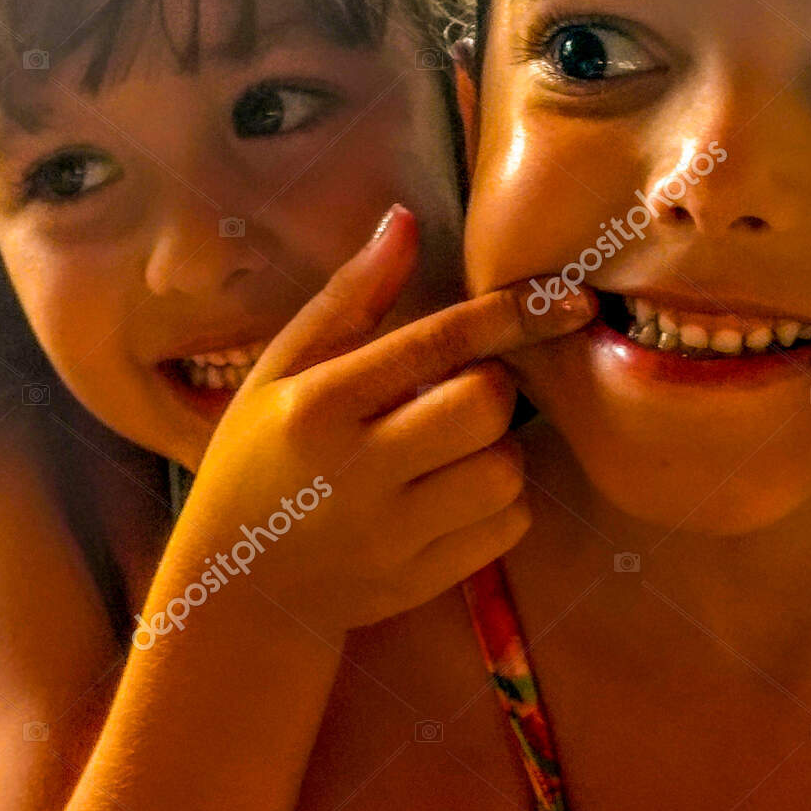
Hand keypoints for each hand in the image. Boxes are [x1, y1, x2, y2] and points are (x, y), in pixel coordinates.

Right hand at [147, 205, 595, 641]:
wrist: (238, 590)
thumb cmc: (259, 460)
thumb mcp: (280, 372)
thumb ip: (349, 300)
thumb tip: (405, 220)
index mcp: (318, 405)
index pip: (436, 344)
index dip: (512, 315)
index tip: (571, 301)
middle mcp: (355, 471)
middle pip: (485, 406)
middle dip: (491, 389)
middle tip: (459, 395)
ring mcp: (390, 535)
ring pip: (505, 470)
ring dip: (498, 450)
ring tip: (453, 452)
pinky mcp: (420, 582)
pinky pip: (508, 527)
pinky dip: (501, 506)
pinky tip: (454, 498)